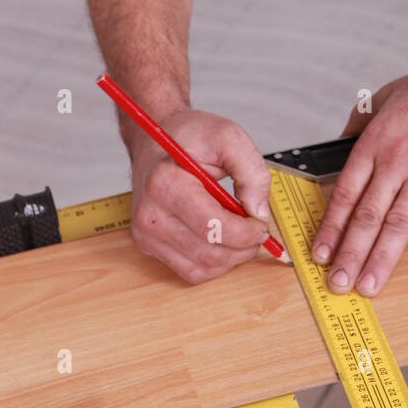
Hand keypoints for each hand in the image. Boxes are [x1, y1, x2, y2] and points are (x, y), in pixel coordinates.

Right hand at [129, 108, 271, 282]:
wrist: (155, 138)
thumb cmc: (188, 136)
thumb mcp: (228, 137)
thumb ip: (252, 172)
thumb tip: (259, 212)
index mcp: (165, 185)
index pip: (212, 227)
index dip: (246, 232)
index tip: (261, 223)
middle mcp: (150, 214)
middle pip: (209, 253)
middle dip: (243, 247)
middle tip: (256, 229)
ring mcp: (146, 233)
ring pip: (201, 269)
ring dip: (230, 258)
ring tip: (240, 233)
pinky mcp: (148, 245)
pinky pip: (189, 271)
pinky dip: (214, 263)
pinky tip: (222, 240)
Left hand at [310, 53, 407, 295]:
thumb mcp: (384, 96)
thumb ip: (359, 124)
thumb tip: (340, 144)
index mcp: (375, 142)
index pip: (346, 193)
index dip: (331, 226)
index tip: (319, 252)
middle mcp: (397, 161)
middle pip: (368, 216)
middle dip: (349, 253)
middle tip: (336, 282)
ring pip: (400, 224)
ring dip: (382, 259)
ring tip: (368, 286)